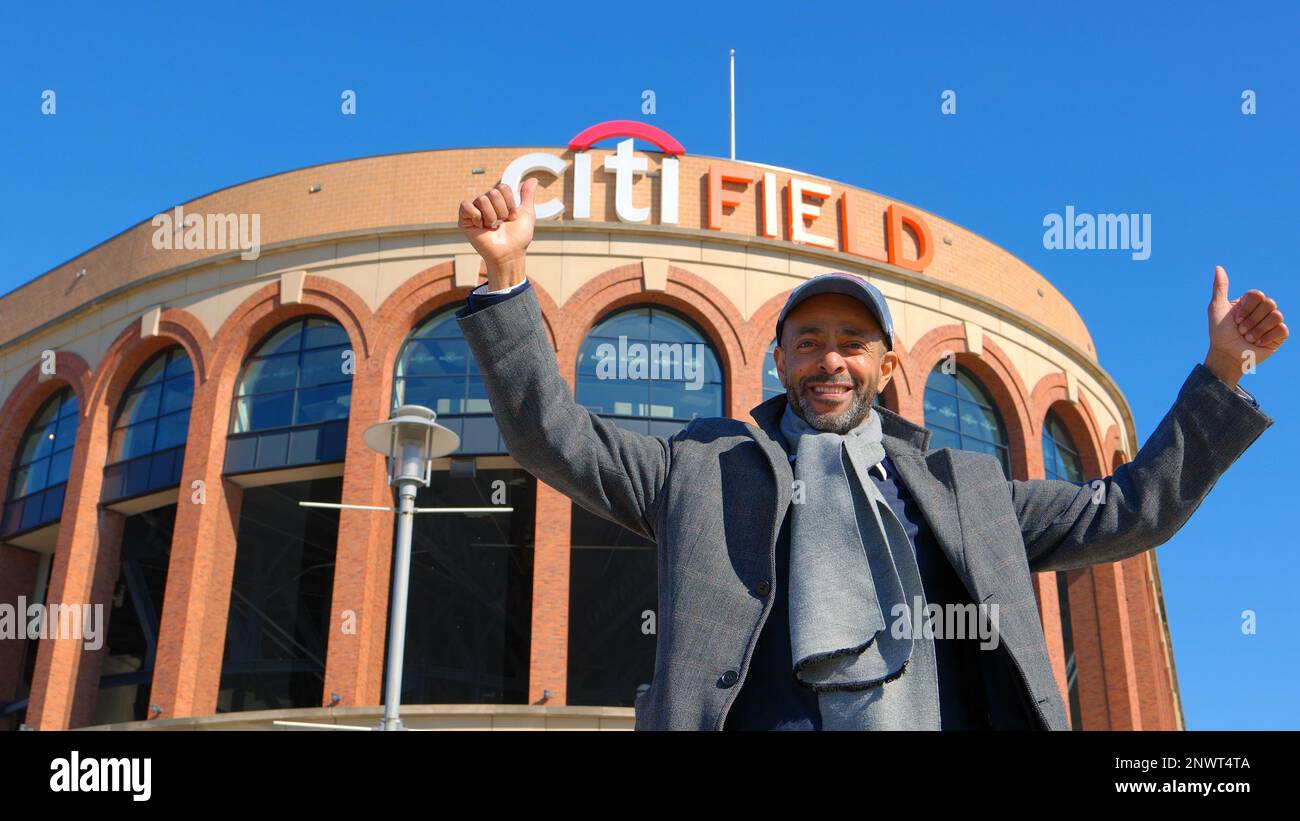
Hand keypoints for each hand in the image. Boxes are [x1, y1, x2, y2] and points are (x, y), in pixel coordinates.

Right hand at [458, 177, 538, 287]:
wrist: (509, 254)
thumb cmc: (518, 237)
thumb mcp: (527, 214)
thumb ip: (527, 196)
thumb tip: (533, 178)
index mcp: (499, 200)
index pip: (502, 187)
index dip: (510, 203)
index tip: (512, 217)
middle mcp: (486, 203)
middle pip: (493, 193)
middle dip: (501, 211)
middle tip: (501, 224)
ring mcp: (474, 211)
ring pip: (482, 199)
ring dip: (492, 217)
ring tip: (492, 227)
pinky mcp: (464, 220)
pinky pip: (466, 206)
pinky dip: (476, 216)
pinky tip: (481, 226)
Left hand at [1204, 265, 1287, 386]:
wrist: (1226, 354)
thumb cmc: (1219, 333)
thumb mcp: (1216, 308)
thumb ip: (1220, 288)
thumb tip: (1218, 267)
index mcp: (1250, 302)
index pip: (1258, 294)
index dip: (1246, 308)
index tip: (1235, 319)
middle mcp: (1263, 310)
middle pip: (1269, 304)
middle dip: (1251, 320)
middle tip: (1241, 330)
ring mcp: (1272, 322)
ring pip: (1277, 316)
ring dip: (1258, 330)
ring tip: (1248, 338)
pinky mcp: (1279, 335)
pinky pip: (1282, 329)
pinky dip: (1267, 337)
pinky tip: (1258, 343)